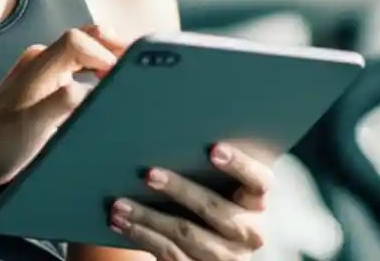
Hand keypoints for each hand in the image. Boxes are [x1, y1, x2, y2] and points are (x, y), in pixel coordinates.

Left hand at [0, 24, 130, 186]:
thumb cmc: (0, 142)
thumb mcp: (34, 125)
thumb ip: (63, 102)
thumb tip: (91, 88)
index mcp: (39, 65)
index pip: (79, 40)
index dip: (105, 52)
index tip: (121, 74)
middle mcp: (40, 61)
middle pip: (83, 38)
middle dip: (111, 45)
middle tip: (136, 61)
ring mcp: (40, 72)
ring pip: (79, 51)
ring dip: (103, 55)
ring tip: (124, 71)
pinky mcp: (41, 86)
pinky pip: (73, 66)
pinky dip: (93, 69)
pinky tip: (103, 84)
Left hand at [109, 143, 271, 260]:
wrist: (207, 249)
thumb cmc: (207, 200)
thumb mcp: (216, 186)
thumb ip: (208, 165)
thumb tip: (171, 130)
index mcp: (255, 202)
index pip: (258, 181)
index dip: (239, 165)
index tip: (214, 149)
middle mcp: (249, 232)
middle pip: (214, 208)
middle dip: (179, 190)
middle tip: (149, 174)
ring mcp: (226, 256)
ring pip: (185, 233)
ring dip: (148, 217)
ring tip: (121, 204)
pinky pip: (169, 253)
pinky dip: (141, 235)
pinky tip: (122, 223)